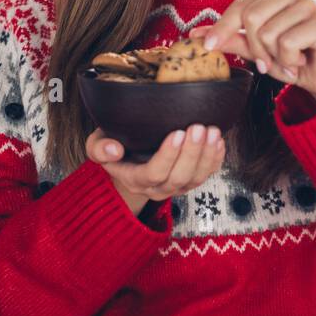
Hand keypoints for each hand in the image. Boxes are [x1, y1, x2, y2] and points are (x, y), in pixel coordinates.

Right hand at [86, 125, 225, 214]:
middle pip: (179, 178)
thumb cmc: (114, 145)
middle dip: (191, 153)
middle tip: (198, 128)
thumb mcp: (97, 145)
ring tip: (212, 131)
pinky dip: (215, 159)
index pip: (153, 174)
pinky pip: (207, 174)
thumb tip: (114, 149)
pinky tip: (219, 141)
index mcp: (134, 179)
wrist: (128, 157)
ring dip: (207, 155)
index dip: (168, 156)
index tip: (176, 133)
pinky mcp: (191, 180)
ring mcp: (176, 186)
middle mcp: (157, 188)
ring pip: (196, 178)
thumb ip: (99, 148)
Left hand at [190, 0, 315, 105]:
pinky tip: (301, 61)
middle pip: (252, 16)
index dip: (222, 27)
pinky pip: (287, 43)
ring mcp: (313, 2)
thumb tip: (197, 35)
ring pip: (268, 32)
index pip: (241, 4)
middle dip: (256, 48)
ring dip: (274, 57)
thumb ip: (231, 38)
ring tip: (289, 61)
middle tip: (268, 63)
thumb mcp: (257, 48)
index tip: (207, 46)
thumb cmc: (293, 57)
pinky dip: (289, 62)